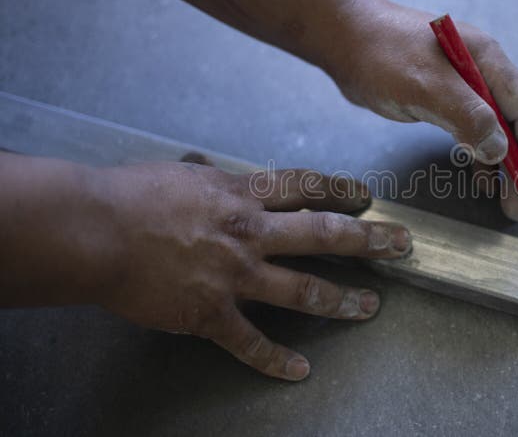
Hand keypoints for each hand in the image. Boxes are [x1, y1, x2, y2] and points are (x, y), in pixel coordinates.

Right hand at [89, 162, 410, 380]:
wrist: (95, 231)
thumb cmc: (131, 197)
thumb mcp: (178, 176)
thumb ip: (206, 177)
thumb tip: (206, 167)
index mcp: (242, 196)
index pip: (306, 188)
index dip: (342, 192)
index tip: (367, 198)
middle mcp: (250, 233)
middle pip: (324, 235)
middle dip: (369, 241)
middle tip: (401, 244)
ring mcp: (235, 275)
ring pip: (303, 290)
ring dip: (342, 301)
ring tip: (370, 307)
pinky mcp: (212, 313)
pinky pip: (251, 342)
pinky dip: (276, 360)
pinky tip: (299, 371)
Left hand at [330, 0, 517, 220]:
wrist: (344, 37)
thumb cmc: (381, 54)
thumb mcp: (423, 85)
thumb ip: (466, 114)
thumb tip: (501, 149)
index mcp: (487, 60)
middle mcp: (484, 71)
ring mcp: (465, 85)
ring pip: (499, 130)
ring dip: (507, 166)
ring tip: (510, 203)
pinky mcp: (446, 99)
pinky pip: (476, 131)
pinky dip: (483, 157)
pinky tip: (484, 180)